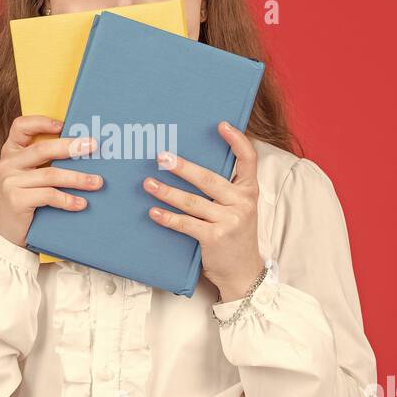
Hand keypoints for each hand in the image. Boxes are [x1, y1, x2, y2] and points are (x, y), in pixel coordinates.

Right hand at [0, 115, 100, 247]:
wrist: (7, 233)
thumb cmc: (25, 199)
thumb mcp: (29, 175)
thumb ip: (44, 161)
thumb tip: (83, 148)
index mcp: (11, 151)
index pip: (20, 126)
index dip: (42, 122)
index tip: (65, 124)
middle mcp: (8, 163)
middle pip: (42, 149)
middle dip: (71, 147)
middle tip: (93, 146)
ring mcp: (10, 181)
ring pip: (50, 174)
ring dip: (77, 178)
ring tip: (97, 182)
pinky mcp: (16, 200)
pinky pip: (48, 195)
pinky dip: (68, 200)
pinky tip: (81, 204)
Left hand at [142, 121, 263, 301]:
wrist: (243, 272)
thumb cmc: (235, 235)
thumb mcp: (238, 208)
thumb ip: (225, 190)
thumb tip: (190, 166)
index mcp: (249, 190)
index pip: (248, 159)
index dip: (236, 140)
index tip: (221, 125)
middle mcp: (242, 202)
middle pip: (208, 179)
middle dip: (182, 167)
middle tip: (161, 157)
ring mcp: (229, 220)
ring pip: (192, 201)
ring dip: (166, 191)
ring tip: (148, 183)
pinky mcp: (215, 237)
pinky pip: (186, 223)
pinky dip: (168, 218)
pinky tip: (153, 212)